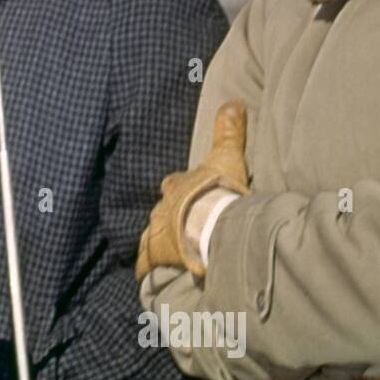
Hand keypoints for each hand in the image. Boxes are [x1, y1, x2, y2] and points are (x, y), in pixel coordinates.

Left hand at [136, 100, 249, 279]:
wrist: (208, 222)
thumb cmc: (217, 190)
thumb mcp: (226, 155)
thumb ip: (229, 130)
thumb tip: (233, 101)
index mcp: (177, 185)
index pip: (174, 185)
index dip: (179, 190)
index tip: (185, 197)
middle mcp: (162, 208)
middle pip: (161, 212)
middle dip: (169, 219)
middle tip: (180, 229)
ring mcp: (157, 232)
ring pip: (151, 237)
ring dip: (158, 243)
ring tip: (167, 254)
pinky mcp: (157, 255)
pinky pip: (146, 264)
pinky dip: (147, 269)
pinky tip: (147, 278)